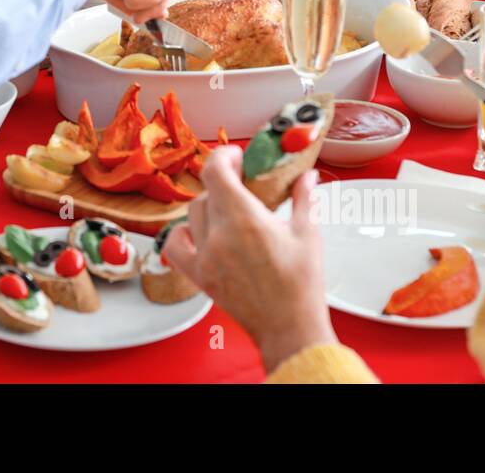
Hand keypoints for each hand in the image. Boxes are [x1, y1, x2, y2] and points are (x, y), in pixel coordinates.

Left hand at [164, 147, 335, 373]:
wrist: (290, 327)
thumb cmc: (301, 286)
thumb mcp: (309, 235)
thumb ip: (304, 199)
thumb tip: (307, 177)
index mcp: (245, 219)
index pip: (215, 172)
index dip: (223, 156)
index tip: (235, 156)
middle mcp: (219, 235)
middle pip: (206, 192)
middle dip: (223, 182)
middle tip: (242, 183)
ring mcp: (205, 256)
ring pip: (192, 214)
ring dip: (209, 205)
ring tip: (228, 209)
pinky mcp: (199, 276)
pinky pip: (174, 247)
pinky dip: (181, 235)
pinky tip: (198, 233)